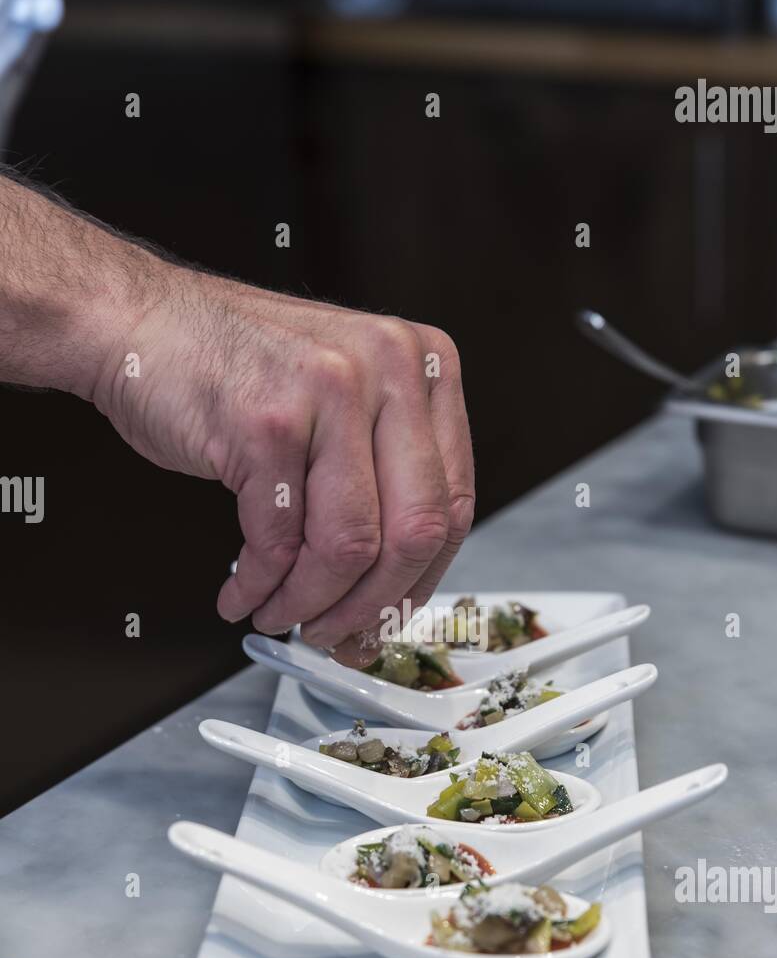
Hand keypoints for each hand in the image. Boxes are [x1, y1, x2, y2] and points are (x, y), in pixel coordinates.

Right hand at [92, 263, 474, 663]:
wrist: (142, 322)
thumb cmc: (237, 367)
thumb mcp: (343, 402)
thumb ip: (381, 481)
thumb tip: (389, 596)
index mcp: (425, 367)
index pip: (454, 505)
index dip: (419, 581)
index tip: (387, 618)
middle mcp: (391, 368)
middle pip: (414, 533)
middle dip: (371, 606)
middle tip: (336, 634)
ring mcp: (331, 390)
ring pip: (350, 546)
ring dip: (310, 603)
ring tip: (282, 615)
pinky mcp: (269, 421)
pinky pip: (280, 539)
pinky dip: (260, 584)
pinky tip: (244, 592)